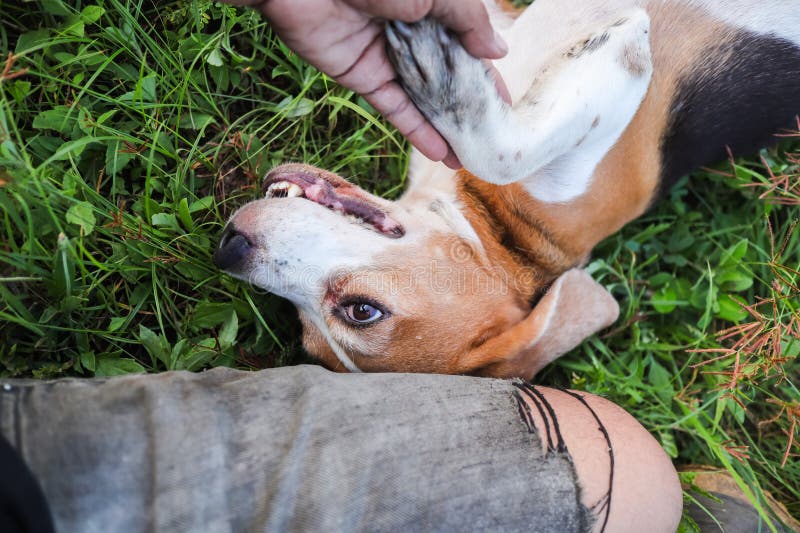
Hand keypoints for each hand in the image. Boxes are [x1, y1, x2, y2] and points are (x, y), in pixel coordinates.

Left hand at [225, 0, 509, 167]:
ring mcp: (387, 56)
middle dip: (467, 108)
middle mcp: (412, 31)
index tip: (506, 106)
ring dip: (445, 128)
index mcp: (433, 5)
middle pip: (445, 77)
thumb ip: (469, 20)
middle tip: (490, 139)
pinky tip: (440, 154)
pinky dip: (416, 131)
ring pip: (422, 98)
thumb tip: (499, 51)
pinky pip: (394, 108)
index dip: (486, 76)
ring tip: (469, 158)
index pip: (468, 45)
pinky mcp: (362, 76)